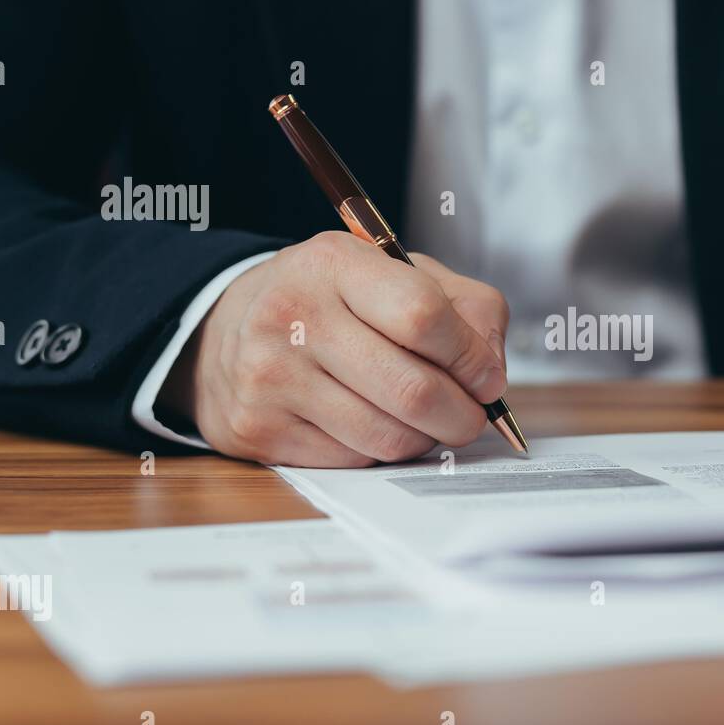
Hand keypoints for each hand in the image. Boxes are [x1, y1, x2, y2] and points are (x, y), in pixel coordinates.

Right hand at [160, 232, 508, 465]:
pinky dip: (381, 452)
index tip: (487, 377)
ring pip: (388, 438)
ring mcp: (270, 376)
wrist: (231, 327)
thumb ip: (467, 309)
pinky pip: (354, 460)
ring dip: (424, 438)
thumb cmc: (335, 301)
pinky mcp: (259, 428)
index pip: (423, 316)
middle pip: (413, 390)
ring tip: (423, 419)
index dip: (471, 357)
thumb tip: (492, 372)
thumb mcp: (399, 275)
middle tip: (471, 416)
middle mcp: (294, 316)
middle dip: (463, 415)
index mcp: (334, 263)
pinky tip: (374, 425)